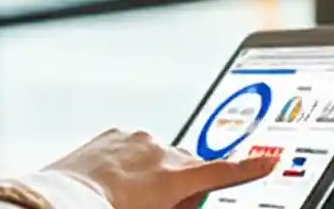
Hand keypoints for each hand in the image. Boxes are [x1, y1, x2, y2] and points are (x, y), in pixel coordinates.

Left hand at [44, 129, 277, 208]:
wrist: (62, 202)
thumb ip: (180, 206)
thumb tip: (188, 198)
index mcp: (173, 176)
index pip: (222, 173)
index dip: (250, 168)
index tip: (271, 160)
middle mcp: (159, 150)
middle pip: (189, 165)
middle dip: (186, 181)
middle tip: (166, 204)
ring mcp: (135, 138)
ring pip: (161, 153)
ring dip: (157, 169)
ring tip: (133, 194)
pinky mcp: (114, 133)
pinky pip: (135, 145)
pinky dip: (134, 159)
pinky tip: (117, 179)